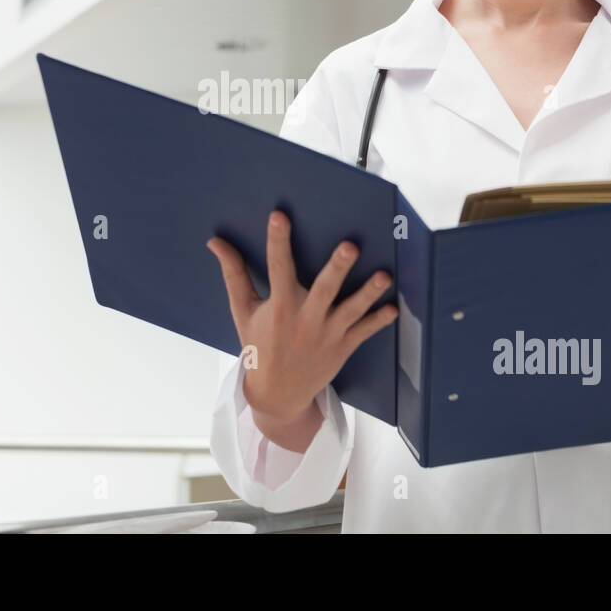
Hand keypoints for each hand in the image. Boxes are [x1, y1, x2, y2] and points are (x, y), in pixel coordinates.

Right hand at [206, 209, 397, 423]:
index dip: (277, 241)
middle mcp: (305, 319)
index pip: (277, 267)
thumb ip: (234, 274)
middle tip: (350, 246)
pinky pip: (364, 332)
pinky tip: (394, 308)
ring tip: (384, 276)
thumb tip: (215, 242)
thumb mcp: (243, 310)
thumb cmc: (259, 346)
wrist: (277, 394)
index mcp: (279, 306)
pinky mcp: (342, 347)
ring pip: (351, 310)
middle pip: (324, 289)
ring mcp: (327, 334)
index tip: (279, 216)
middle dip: (338, 268)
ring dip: (368, 293)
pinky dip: (380, 321)